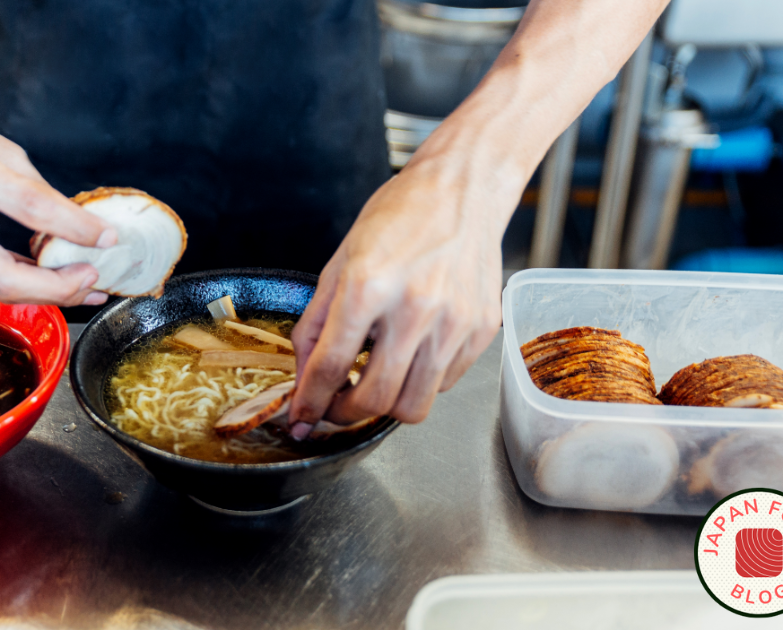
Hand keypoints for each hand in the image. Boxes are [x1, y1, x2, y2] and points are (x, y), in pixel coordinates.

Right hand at [0, 81, 115, 304]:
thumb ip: (29, 184)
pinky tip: (41, 276)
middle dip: (56, 289)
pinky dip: (13, 280)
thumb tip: (68, 221)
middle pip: (2, 274)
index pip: (29, 206)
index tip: (106, 239)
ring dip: (40, 291)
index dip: (73, 228)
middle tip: (91, 279)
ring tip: (80, 283)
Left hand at [289, 145, 520, 433]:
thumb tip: (304, 374)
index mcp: (368, 287)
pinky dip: (420, 382)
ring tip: (372, 384)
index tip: (301, 419)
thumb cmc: (400, 216)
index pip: (330, 367)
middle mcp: (414, 309)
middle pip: (374, 400)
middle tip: (335, 406)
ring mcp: (454, 323)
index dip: (309, 403)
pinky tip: (410, 356)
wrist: (463, 190)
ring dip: (384, 408)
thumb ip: (316, 322)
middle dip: (344, 415)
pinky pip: (444, 384)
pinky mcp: (481, 330)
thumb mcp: (340, 261)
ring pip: (414, 406)